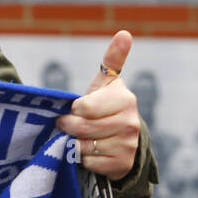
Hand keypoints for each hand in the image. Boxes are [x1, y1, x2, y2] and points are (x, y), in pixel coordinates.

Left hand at [56, 31, 140, 180]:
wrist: (119, 139)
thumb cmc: (104, 107)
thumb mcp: (105, 84)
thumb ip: (112, 60)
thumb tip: (124, 33)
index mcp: (124, 99)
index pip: (85, 107)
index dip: (74, 109)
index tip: (75, 108)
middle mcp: (131, 122)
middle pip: (82, 128)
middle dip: (68, 126)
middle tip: (66, 124)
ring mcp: (128, 144)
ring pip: (84, 146)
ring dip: (75, 143)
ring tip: (80, 137)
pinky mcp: (123, 164)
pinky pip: (90, 163)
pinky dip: (83, 159)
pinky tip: (89, 152)